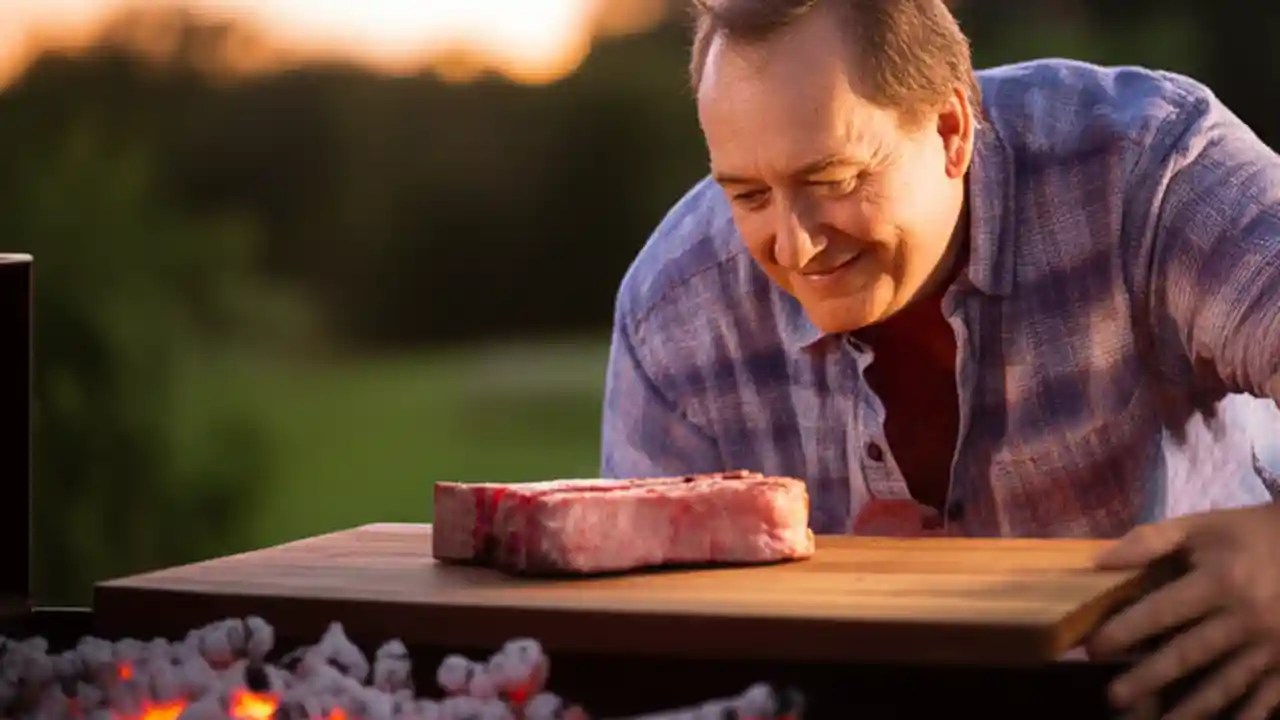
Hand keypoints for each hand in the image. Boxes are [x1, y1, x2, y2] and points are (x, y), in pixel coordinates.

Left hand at [1087, 503, 1279, 719]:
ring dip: (1191, 709)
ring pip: (1225, 684)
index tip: (1093, 648)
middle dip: (1148, 679)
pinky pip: (1265, 696)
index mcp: (1219, 581)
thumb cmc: (1248, 534)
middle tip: (1114, 697)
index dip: (1125, 631)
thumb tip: (1099, 562)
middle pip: (1189, 655)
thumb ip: (1149, 540)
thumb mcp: (1200, 526)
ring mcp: (1272, 645)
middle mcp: (1245, 617)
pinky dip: (1245, 715)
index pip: (1162, 612)